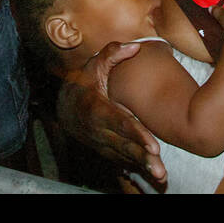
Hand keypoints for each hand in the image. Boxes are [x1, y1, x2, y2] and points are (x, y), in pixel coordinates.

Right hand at [57, 41, 165, 184]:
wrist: (63, 106)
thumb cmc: (82, 83)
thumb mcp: (93, 65)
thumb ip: (113, 54)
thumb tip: (135, 46)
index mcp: (97, 108)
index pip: (121, 123)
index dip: (137, 135)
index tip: (154, 146)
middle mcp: (98, 129)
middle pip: (124, 146)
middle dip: (143, 159)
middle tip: (160, 171)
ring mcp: (100, 142)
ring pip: (123, 157)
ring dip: (142, 167)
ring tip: (161, 176)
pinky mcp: (103, 149)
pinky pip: (120, 160)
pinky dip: (135, 167)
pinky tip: (151, 174)